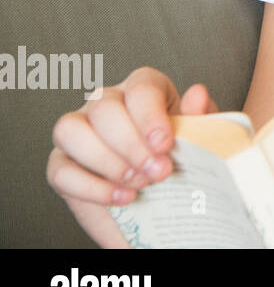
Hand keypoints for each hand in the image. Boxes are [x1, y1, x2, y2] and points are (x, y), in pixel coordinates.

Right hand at [46, 67, 217, 247]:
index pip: (140, 87)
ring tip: (138, 183)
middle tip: (158, 171)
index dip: (150, 116)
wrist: (166, 199)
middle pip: (104, 108)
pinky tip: (123, 197)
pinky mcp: (61, 163)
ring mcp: (79, 131)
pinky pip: (60, 170)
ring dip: (105, 160)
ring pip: (70, 130)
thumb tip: (197, 94)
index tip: (164, 144)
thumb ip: (198, 117)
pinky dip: (90, 187)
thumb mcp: (198, 139)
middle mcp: (107, 102)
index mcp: (144, 89)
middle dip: (131, 144)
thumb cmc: (182, 158)